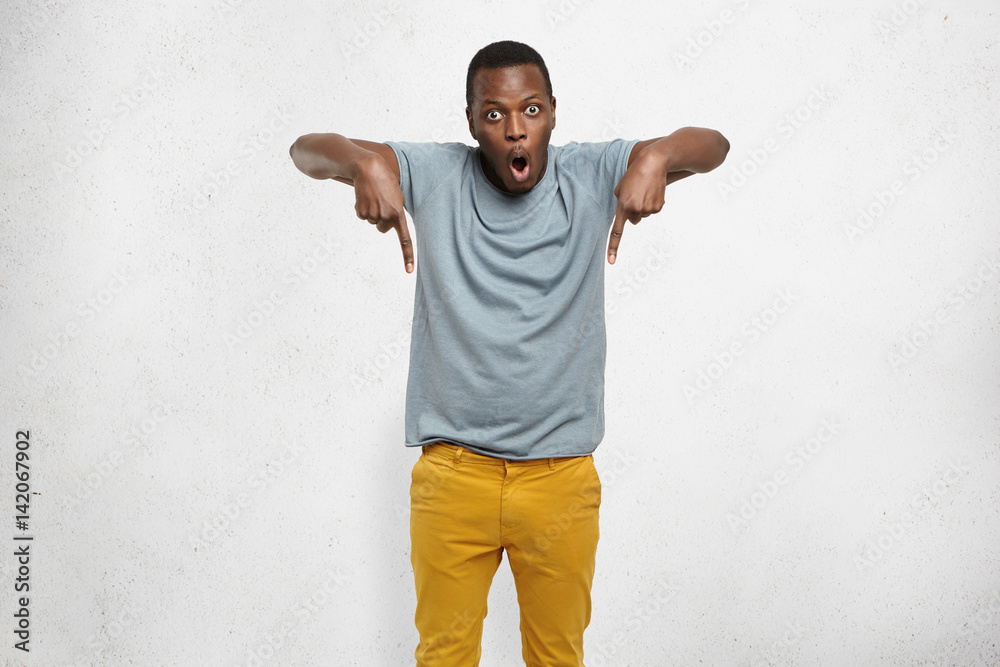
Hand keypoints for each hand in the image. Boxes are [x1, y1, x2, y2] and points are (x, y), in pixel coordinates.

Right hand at [352, 154, 413, 272]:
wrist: (368, 168)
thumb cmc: (384, 181)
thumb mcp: (396, 196)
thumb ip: (395, 213)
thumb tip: (385, 226)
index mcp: (399, 214)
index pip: (405, 239)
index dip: (407, 255)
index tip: (409, 270)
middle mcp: (387, 217)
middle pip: (382, 229)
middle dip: (381, 218)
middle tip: (380, 201)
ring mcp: (374, 215)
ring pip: (372, 222)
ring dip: (371, 210)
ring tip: (373, 195)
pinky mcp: (362, 212)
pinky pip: (362, 216)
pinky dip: (362, 207)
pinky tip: (365, 196)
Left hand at [607, 158, 665, 264]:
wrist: (653, 162)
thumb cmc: (634, 174)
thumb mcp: (620, 188)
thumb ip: (620, 204)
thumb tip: (629, 215)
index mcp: (623, 206)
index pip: (617, 231)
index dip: (613, 247)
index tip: (611, 261)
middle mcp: (635, 210)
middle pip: (634, 221)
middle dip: (634, 211)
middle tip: (637, 195)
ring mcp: (648, 209)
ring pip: (644, 215)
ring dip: (644, 205)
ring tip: (644, 190)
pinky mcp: (658, 207)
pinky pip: (653, 211)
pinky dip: (652, 203)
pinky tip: (652, 191)